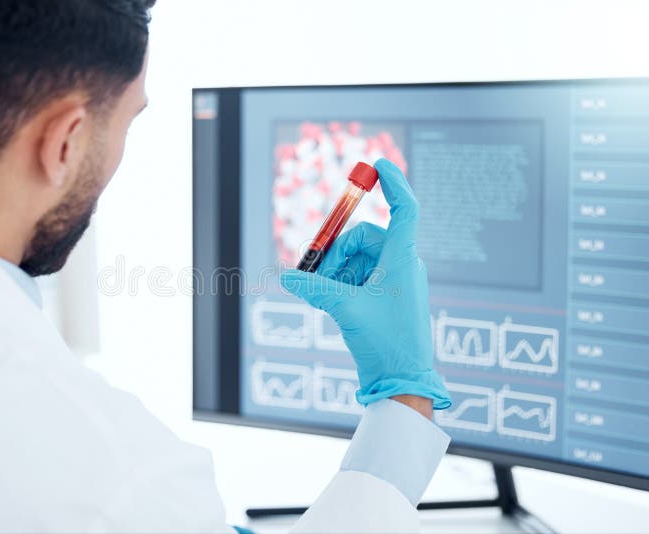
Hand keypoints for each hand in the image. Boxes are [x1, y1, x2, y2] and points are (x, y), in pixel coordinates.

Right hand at [280, 158, 450, 409]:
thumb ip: (315, 289)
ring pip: (360, 258)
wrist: (402, 380)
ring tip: (327, 298)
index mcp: (403, 258)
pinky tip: (334, 305)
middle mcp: (403, 264)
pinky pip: (362, 276)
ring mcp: (397, 280)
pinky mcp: (388, 296)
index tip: (379, 165)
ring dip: (338, 272)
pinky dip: (344, 284)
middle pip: (365, 236)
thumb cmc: (385, 342)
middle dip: (338, 252)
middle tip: (318, 276)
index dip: (394, 183)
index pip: (404, 208)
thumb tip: (287, 278)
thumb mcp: (344, 309)